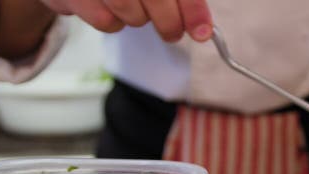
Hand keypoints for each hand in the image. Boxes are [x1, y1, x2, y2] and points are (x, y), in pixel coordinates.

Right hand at [41, 0, 212, 41]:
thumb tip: (200, 26)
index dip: (192, 8)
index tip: (203, 32)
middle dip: (169, 22)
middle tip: (172, 33)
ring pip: (131, 13)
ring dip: (137, 17)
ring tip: (133, 6)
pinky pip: (106, 21)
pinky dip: (113, 22)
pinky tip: (109, 7)